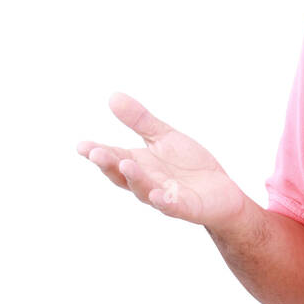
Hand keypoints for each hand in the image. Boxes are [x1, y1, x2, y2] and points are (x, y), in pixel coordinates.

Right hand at [76, 92, 248, 230]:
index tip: (81, 145)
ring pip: (144, 189)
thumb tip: (113, 96)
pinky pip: (172, 206)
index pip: (114, 157)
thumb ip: (140, 120)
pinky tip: (158, 195)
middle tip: (95, 153)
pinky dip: (164, 201)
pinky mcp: (185, 207)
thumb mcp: (164, 137)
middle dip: (109, 164)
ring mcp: (164, 196)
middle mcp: (147, 182)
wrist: (222, 191)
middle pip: (122, 175)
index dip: (97, 152)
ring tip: (126, 163)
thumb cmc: (189, 165)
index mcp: (139, 164)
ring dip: (135, 178)